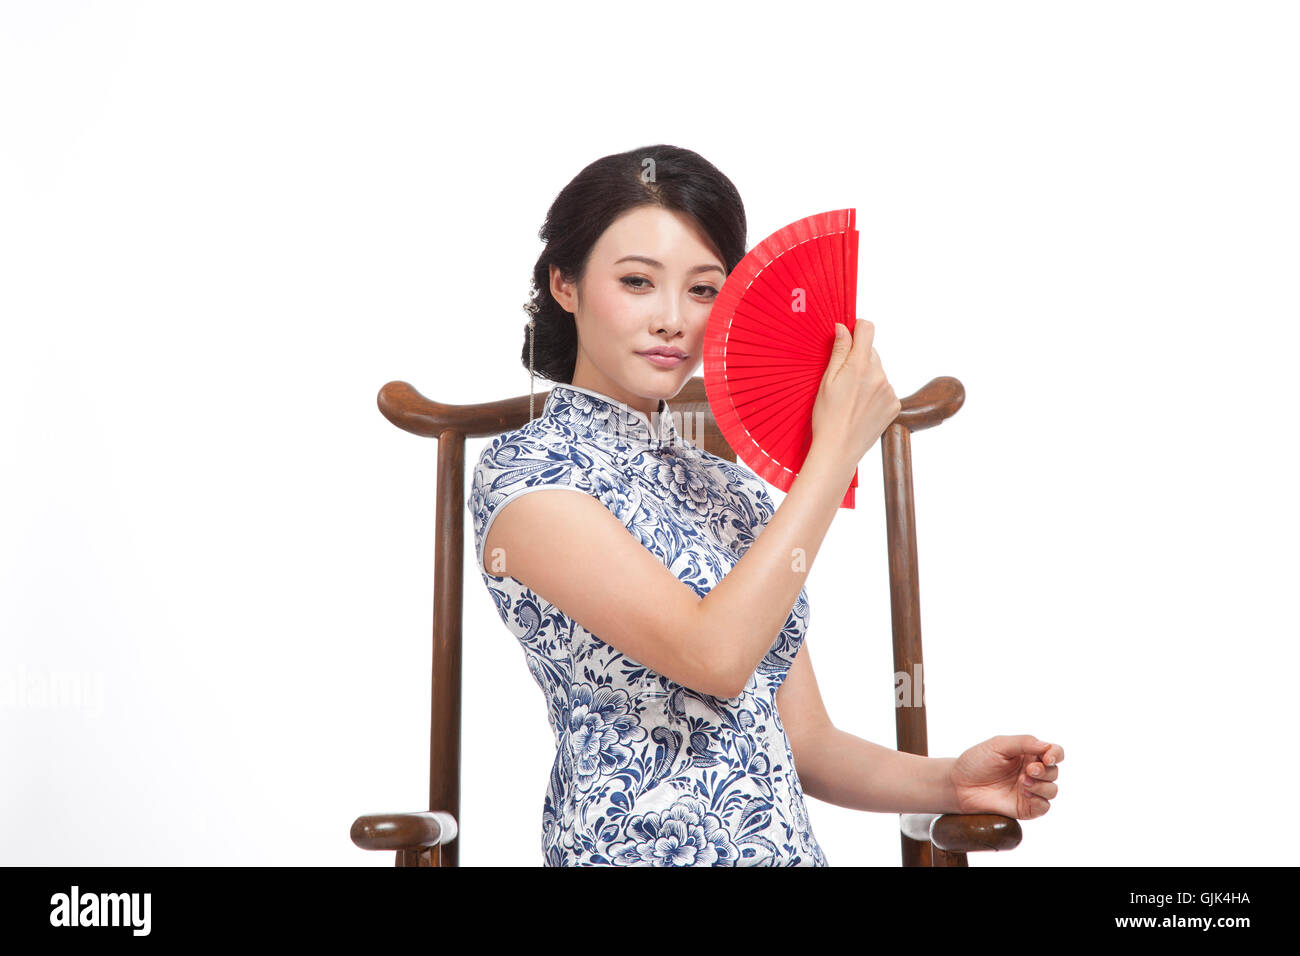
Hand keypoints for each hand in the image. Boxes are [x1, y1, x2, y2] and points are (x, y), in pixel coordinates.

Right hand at [810, 319, 900, 467]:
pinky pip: (885, 389)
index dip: (857, 328)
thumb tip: (843, 327)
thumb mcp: (827, 380)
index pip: (867, 329)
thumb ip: (839, 351)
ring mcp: (889, 391)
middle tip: (843, 378)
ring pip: (878, 371)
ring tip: (851, 398)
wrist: (839, 449)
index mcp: (860, 366)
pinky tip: (861, 406)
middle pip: (872, 352)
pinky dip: (875, 393)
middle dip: (859, 358)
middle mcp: (879, 375)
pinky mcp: (895, 405)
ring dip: (868, 377)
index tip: (849, 334)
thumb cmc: (827, 417)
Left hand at [949, 734, 1063, 819]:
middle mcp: (1032, 772)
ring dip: (1042, 785)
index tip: (1048, 757)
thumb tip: (1047, 746)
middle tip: (1029, 770)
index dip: (1056, 753)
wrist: (959, 784)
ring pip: (1052, 790)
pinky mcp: (1026, 807)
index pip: (1054, 752)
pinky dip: (1039, 800)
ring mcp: (1030, 790)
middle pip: (1054, 771)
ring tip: (1022, 782)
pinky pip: (1044, 806)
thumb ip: (1023, 742)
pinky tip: (1025, 793)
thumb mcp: (998, 745)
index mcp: (1028, 754)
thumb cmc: (976, 762)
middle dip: (1045, 770)